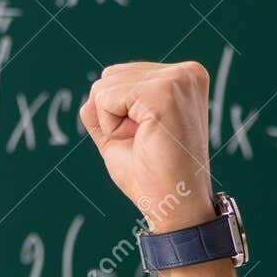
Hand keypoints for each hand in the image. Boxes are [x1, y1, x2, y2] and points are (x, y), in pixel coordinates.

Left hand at [79, 61, 214, 231]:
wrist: (175, 204)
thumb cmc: (151, 176)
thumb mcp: (120, 136)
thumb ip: (103, 113)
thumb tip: (90, 96)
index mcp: (182, 78)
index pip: (119, 76)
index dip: (117, 114)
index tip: (146, 137)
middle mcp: (185, 72)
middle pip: (108, 76)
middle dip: (112, 116)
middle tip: (144, 142)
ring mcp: (177, 79)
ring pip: (104, 86)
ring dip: (112, 123)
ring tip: (145, 142)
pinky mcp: (164, 92)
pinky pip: (105, 98)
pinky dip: (111, 126)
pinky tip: (142, 140)